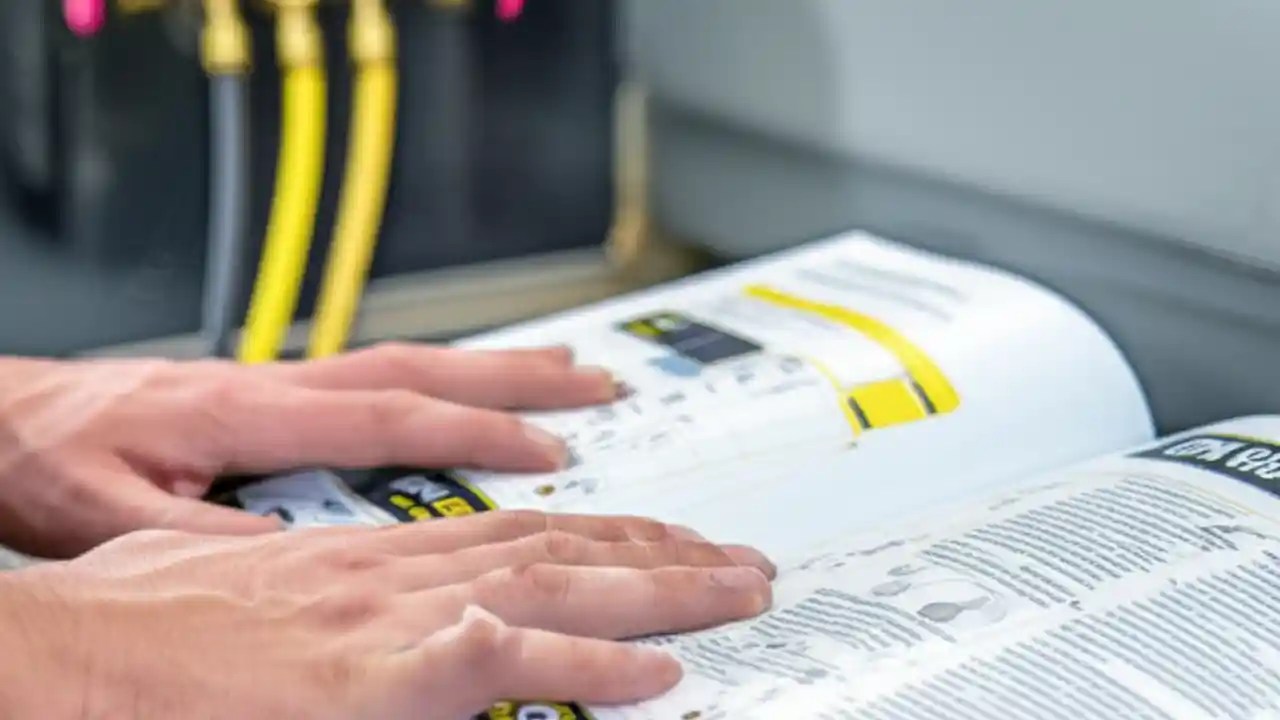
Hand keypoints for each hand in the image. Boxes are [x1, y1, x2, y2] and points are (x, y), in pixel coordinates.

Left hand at [0, 343, 617, 557]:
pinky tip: (468, 393)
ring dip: (491, 369)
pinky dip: (440, 380)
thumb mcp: (111, 512)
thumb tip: (294, 557)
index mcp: (250, 411)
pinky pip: (378, 376)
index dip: (474, 432)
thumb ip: (206, 535)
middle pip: (422, 369)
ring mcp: (281, 381)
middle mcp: (279, 383)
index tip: (545, 447)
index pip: (388, 417)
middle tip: (593, 381)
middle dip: (516, 377)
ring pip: (408, 363)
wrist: (4, 413)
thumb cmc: (50, 456)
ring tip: (561, 371)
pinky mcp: (273, 391)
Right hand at [0, 511, 774, 719]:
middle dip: (657, 548)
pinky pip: (509, 656)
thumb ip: (306, 600)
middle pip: (555, 544)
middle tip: (736, 556)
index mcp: (364, 558)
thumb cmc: (127, 635)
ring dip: (660, 586)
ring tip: (737, 589)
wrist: (64, 658)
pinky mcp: (378, 676)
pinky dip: (589, 661)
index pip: (508, 531)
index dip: (593, 532)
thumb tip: (332, 619)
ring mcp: (391, 617)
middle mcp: (393, 572)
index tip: (655, 534)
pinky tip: (658, 673)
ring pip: (557, 582)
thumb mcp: (227, 588)